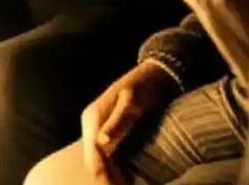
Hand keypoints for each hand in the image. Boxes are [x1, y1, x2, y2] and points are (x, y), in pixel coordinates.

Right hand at [80, 61, 178, 180]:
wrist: (156, 73)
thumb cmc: (145, 85)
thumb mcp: (132, 101)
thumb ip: (118, 122)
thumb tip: (102, 143)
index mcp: (93, 120)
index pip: (94, 158)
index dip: (103, 178)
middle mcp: (92, 126)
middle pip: (93, 162)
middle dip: (105, 181)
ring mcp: (100, 129)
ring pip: (99, 161)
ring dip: (109, 177)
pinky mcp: (111, 131)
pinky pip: (108, 156)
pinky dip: (115, 170)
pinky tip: (124, 179)